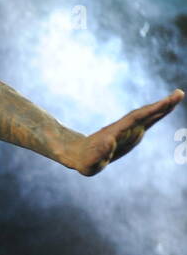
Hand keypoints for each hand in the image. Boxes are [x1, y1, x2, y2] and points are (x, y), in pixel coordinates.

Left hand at [68, 88, 183, 176]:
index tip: (165, 102)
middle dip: (162, 105)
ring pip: (147, 116)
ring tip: (178, 97)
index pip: (137, 118)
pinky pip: (146, 122)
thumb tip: (109, 141)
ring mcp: (128, 130)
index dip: (151, 110)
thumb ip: (100, 153)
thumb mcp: (90, 161)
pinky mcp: (130, 134)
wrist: (78, 154)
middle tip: (179, 94)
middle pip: (145, 113)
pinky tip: (166, 110)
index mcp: (117, 132)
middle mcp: (124, 128)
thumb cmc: (84, 160)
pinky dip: (157, 115)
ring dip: (162, 107)